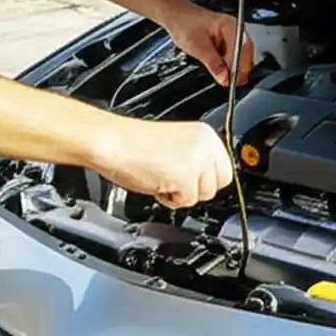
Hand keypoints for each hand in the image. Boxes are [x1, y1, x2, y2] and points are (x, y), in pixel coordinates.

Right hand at [92, 119, 234, 208]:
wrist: (111, 142)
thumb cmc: (133, 144)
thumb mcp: (178, 146)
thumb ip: (198, 159)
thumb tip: (208, 179)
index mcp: (207, 134)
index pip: (225, 169)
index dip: (204, 179)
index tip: (188, 177)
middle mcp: (207, 145)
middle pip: (219, 185)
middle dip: (196, 188)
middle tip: (172, 178)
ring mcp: (199, 161)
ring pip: (204, 195)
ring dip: (182, 193)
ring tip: (161, 177)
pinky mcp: (186, 177)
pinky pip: (186, 201)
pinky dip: (170, 199)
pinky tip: (156, 182)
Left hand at [162, 2, 253, 86]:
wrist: (176, 17)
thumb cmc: (185, 24)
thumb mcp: (198, 47)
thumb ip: (213, 63)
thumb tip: (225, 78)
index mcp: (230, 26)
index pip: (243, 49)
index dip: (240, 66)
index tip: (233, 80)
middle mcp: (235, 30)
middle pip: (245, 54)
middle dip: (238, 69)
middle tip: (228, 81)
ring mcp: (232, 36)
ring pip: (240, 57)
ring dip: (232, 68)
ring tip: (221, 75)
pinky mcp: (227, 42)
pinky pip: (233, 57)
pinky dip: (227, 65)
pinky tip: (220, 68)